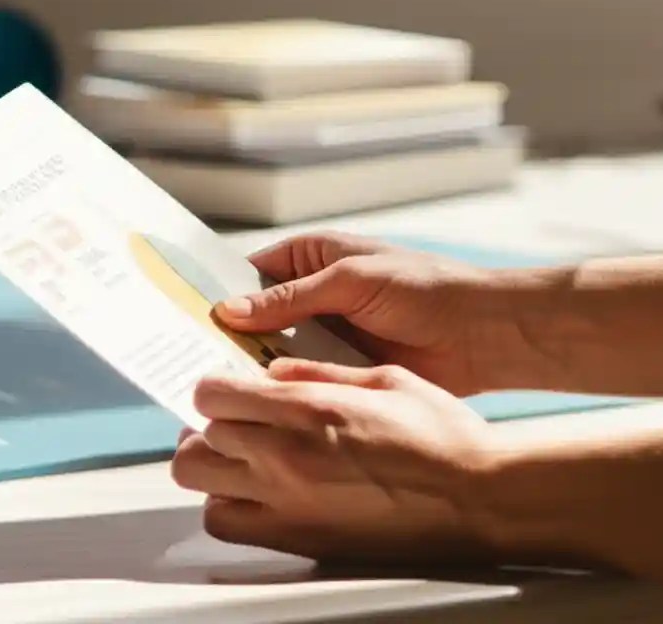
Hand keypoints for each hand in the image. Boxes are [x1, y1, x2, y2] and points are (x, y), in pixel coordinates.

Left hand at [171, 359, 499, 564]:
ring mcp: (284, 502)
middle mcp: (283, 456)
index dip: (216, 388)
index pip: (212, 394)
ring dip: (212, 465)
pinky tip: (254, 494)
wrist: (476, 498)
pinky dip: (226, 506)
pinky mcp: (295, 538)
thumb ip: (318, 371)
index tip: (232, 389)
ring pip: (198, 481)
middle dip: (211, 425)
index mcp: (306, 409)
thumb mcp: (383, 378)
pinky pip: (224, 524)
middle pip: (197, 438)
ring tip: (241, 458)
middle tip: (237, 422)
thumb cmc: (440, 434)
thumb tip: (271, 371)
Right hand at [215, 231, 557, 395]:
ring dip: (251, 366)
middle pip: (255, 316)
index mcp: (313, 258)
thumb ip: (290, 298)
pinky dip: (280, 390)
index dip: (216, 290)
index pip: (250, 273)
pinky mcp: (340, 371)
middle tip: (185, 355)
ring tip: (208, 384)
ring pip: (273, 351)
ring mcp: (325, 336)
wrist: (483, 334)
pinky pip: (300, 379)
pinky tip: (252, 404)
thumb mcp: (350, 282)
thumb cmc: (424, 289)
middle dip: (226, 334)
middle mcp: (312, 296)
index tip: (179, 312)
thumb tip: (229, 311)